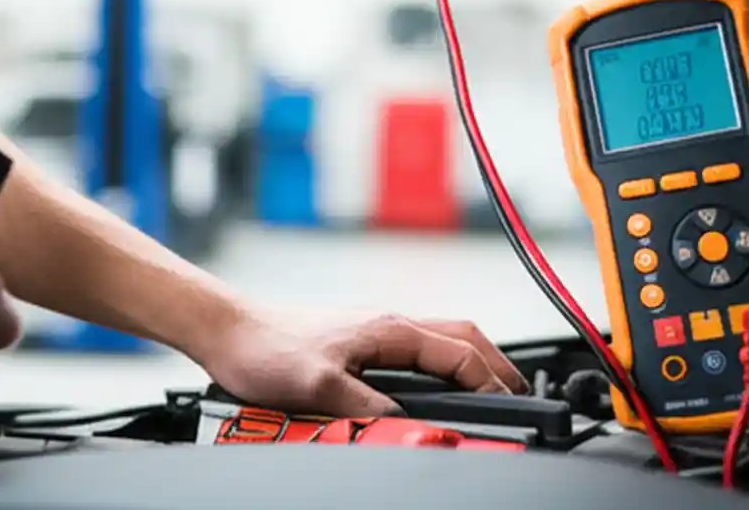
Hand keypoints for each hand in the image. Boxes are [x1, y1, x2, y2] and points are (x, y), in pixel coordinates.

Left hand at [203, 310, 528, 416]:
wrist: (230, 331)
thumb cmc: (266, 348)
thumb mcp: (318, 387)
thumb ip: (366, 407)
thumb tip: (405, 426)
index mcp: (388, 328)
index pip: (460, 352)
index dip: (491, 381)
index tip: (512, 405)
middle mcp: (387, 323)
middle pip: (462, 337)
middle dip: (496, 364)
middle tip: (518, 395)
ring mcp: (374, 330)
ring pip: (440, 340)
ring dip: (471, 362)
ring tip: (490, 391)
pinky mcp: (359, 341)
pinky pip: (416, 350)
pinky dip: (442, 366)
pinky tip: (436, 387)